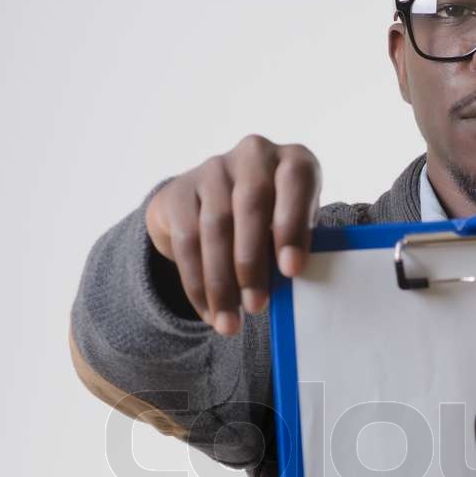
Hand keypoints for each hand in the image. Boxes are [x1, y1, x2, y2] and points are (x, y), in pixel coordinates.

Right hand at [145, 135, 321, 333]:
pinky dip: (197, 282)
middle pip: (250, 206)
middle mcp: (254, 154)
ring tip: (230, 322)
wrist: (215, 205)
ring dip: (221, 282)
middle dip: (252, 263)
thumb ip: (293, 250)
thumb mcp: (292, 231)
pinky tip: (208, 311)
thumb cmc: (272, 224)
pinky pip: (186, 240)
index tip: (292, 271)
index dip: (293, 226)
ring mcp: (214, 168)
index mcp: (293, 161)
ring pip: (214, 227)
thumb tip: (291, 292)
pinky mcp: (179, 190)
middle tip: (256, 307)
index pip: (296, 182)